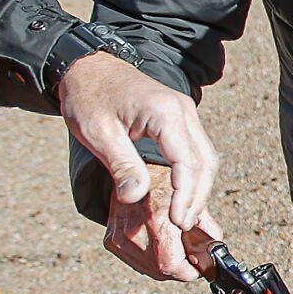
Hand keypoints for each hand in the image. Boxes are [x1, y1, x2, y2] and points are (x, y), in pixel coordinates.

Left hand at [58, 52, 217, 231]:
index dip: (185, 194)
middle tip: (182, 225)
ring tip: (184, 216)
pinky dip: (193, 175)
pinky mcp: (179, 119)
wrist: (87, 67)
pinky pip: (196, 151)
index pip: (187, 161)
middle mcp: (182, 111)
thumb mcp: (98, 133)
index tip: (177, 220)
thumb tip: (135, 197)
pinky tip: (183, 195)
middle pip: (204, 161)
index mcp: (165, 112)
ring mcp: (184, 113)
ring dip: (198, 188)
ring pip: (205, 157)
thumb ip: (121, 164)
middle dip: (197, 196)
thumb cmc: (89, 96)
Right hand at [105, 164, 222, 280]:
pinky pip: (135, 261)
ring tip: (172, 246)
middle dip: (179, 268)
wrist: (133, 169)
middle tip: (188, 256)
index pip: (171, 266)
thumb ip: (207, 225)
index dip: (189, 271)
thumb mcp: (194, 199)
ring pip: (148, 269)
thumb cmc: (164, 180)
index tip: (197, 268)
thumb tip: (215, 246)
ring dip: (163, 264)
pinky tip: (156, 243)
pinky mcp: (112, 240)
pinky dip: (148, 258)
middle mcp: (135, 231)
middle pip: (161, 271)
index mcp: (157, 220)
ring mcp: (121, 237)